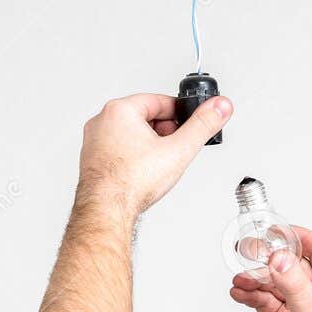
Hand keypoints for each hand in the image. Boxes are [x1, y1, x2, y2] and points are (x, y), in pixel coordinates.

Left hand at [76, 93, 232, 214]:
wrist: (105, 211)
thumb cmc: (130, 182)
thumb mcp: (178, 150)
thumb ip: (202, 126)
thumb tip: (219, 107)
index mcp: (120, 110)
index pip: (159, 101)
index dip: (179, 114)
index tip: (188, 126)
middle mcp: (102, 121)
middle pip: (145, 117)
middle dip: (164, 133)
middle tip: (173, 150)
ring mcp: (94, 141)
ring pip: (132, 135)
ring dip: (149, 146)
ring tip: (157, 165)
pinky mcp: (91, 159)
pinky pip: (119, 150)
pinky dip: (133, 158)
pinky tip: (141, 174)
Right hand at [229, 228, 311, 311]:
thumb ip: (295, 287)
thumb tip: (279, 258)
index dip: (298, 237)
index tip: (277, 230)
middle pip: (289, 264)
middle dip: (268, 259)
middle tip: (247, 252)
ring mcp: (296, 306)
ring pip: (272, 281)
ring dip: (254, 278)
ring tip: (240, 281)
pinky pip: (261, 299)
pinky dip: (248, 294)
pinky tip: (239, 293)